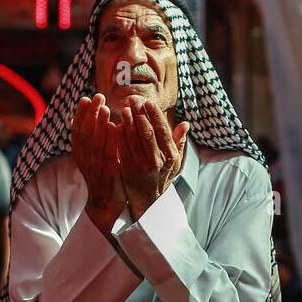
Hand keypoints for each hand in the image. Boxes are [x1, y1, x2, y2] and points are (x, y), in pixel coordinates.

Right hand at [71, 93, 126, 233]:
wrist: (105, 204)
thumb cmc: (101, 176)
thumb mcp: (92, 156)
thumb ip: (90, 138)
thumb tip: (84, 117)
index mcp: (79, 154)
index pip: (76, 130)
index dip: (80, 114)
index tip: (85, 98)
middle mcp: (84, 159)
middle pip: (84, 132)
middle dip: (90, 113)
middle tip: (98, 97)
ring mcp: (95, 167)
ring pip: (95, 142)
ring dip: (99, 124)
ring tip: (106, 108)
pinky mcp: (107, 174)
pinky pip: (108, 155)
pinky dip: (110, 140)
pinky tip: (115, 128)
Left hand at [118, 98, 188, 218]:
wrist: (148, 201)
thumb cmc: (162, 177)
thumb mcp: (175, 162)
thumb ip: (179, 142)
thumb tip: (186, 124)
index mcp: (170, 156)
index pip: (163, 131)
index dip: (155, 115)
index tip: (148, 102)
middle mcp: (157, 161)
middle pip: (147, 133)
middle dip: (140, 115)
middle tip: (134, 100)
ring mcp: (141, 166)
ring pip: (133, 140)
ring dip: (128, 122)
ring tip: (125, 108)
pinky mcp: (127, 170)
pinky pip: (122, 149)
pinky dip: (119, 136)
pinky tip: (116, 124)